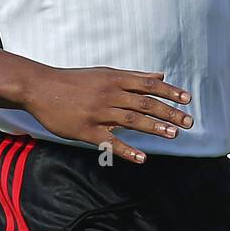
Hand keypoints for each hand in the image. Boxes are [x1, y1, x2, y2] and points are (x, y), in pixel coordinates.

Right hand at [21, 66, 191, 162]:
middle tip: (189, 122)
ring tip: (173, 134)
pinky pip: (110, 141)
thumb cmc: (74, 80)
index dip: (170, 92)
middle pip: (145, 103)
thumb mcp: (104, 73)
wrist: (40, 87)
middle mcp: (110, 94)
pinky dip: (127, 150)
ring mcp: (98, 113)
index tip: (188, 99)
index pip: (148, 85)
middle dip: (169, 112)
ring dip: (154, 127)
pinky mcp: (86, 130)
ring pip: (132, 120)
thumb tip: (160, 75)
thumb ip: (133, 76)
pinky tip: (142, 157)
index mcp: (115, 80)